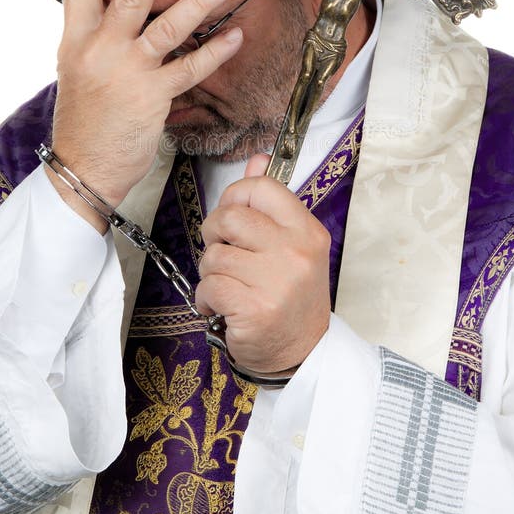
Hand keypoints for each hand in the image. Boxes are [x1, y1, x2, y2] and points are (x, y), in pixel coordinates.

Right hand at [49, 0, 242, 228]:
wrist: (83, 168)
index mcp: (76, 41)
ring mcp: (126, 73)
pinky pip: (190, 69)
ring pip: (165, 29)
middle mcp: (99, 50)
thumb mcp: (78, 70)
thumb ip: (97, 37)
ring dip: (197, 3)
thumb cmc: (85, 119)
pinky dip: (215, 52)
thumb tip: (119, 7)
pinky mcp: (152, 97)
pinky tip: (236, 35)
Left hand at [196, 154, 331, 373]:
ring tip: (228, 286)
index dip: (235, 197)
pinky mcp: (255, 310)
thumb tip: (258, 160)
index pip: (261, 188)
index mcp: (306, 230)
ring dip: (211, 273)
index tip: (233, 217)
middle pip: (230, 218)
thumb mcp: (292, 244)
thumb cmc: (292, 295)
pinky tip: (222, 307)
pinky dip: (206, 298)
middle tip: (223, 253)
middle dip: (214, 235)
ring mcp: (276, 281)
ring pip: (214, 256)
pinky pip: (209, 286)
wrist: (303, 352)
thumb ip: (271, 203)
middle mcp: (296, 251)